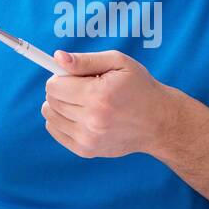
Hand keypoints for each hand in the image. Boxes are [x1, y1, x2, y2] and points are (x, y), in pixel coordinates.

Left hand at [41, 49, 177, 157]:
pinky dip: (61, 121)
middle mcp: (92, 120)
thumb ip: (86, 60)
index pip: (54, 86)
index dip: (60, 76)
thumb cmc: (139, 87)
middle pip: (51, 101)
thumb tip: (58, 57)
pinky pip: (55, 131)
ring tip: (82, 102)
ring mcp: (88, 139)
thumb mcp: (118, 63)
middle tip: (81, 88)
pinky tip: (80, 115)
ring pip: (50, 117)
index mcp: (98, 96)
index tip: (72, 75)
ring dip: (60, 106)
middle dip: (61, 90)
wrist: (158, 122)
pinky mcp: (86, 151)